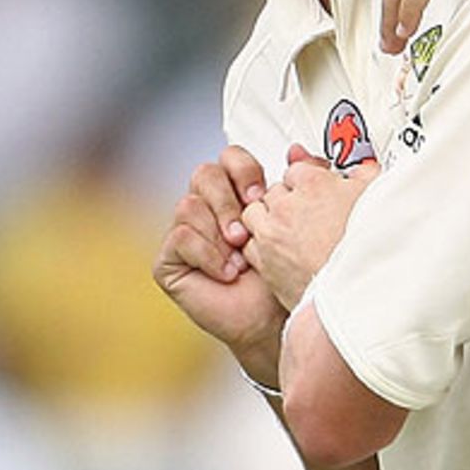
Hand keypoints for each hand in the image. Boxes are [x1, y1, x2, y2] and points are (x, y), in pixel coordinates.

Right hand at [154, 146, 284, 379]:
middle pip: (205, 174)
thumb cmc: (281, 275)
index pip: (229, 158)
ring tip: (241, 258)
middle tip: (246, 233)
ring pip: (190, 205)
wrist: (271, 319)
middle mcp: (207, 207)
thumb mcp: (295, 224)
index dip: (243, 170)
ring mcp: (185, 230)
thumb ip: (300, 184)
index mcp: (235, 192)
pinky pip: (180, 237)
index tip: (260, 197)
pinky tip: (228, 273)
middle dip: (228, 202)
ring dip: (220, 234)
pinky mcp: (169, 258)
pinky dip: (208, 255)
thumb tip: (298, 150)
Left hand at [243, 147, 379, 310]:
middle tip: (308, 215)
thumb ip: (366, 177)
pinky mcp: (265, 264)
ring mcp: (272, 236)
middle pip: (275, 191)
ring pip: (254, 214)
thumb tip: (364, 171)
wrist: (359, 294)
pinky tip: (280, 254)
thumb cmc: (371, 250)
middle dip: (289, 201)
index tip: (318, 192)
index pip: (298, 169)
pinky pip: (249, 246)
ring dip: (268, 220)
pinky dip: (260, 247)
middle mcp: (287, 207)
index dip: (309, 182)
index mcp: (313, 185)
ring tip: (290, 233)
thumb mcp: (378, 199)